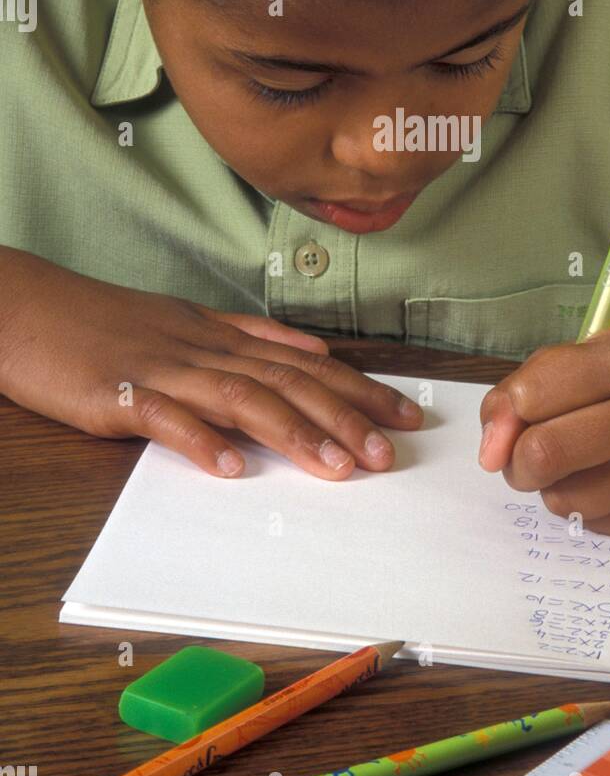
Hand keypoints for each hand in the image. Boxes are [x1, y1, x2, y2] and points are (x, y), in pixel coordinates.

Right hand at [0, 248, 421, 477]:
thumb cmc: (104, 320)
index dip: (360, 388)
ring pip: (241, 397)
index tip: (406, 416)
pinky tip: (232, 469)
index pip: (306, 361)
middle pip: (287, 380)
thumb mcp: (186, 320)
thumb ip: (248, 337)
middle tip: (389, 454)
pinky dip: (201, 442)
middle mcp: (203, 347)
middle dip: (345, 417)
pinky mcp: (118, 392)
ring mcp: (163, 368)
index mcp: (221, 334)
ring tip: (337, 468)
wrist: (27, 306)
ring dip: (294, 433)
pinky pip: (165, 418)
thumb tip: (311, 350)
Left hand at [477, 329, 609, 536]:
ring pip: (565, 500)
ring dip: (551, 489)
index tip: (505, 428)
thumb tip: (490, 452)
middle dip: (516, 465)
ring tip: (575, 467)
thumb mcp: (596, 354)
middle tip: (525, 461)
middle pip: (544, 455)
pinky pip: (599, 525)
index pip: (531, 396)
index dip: (502, 419)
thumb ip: (532, 386)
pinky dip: (587, 508)